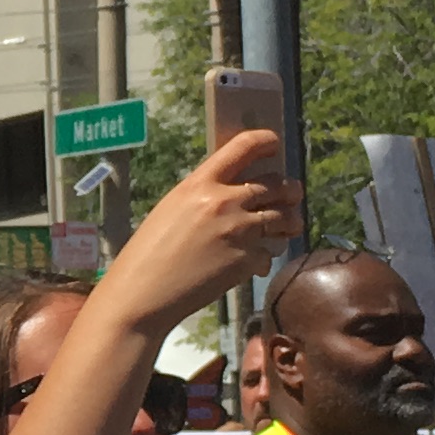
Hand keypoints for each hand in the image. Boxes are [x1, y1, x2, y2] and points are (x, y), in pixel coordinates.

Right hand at [98, 130, 298, 334]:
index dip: (266, 141)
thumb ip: (206, 195)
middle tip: (291, 195)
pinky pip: (270, 254)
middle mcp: (225, 201)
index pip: (245, 146)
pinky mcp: (247, 261)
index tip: (274, 145)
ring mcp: (240, 232)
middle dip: (290, 190)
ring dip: (288, 223)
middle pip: (276, 184)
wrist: (142, 293)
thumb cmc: (147, 251)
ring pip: (285, 218)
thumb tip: (238, 192)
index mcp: (200, 183)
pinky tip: (248, 263)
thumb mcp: (173, 208)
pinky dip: (263, 258)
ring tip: (282, 229)